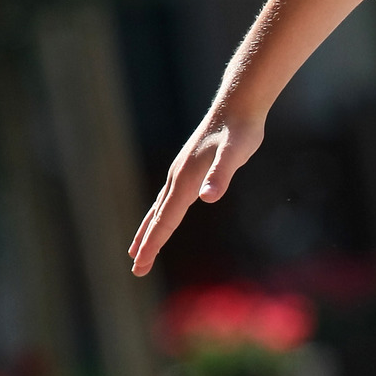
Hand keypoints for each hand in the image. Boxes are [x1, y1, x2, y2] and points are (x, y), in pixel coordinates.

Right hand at [128, 109, 263, 276]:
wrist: (237, 107)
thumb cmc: (239, 132)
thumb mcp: (235, 154)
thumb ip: (221, 175)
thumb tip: (208, 196)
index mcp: (185, 181)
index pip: (165, 220)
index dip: (153, 244)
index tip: (140, 266)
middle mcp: (178, 178)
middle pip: (157, 218)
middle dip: (146, 244)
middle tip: (136, 269)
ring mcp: (181, 173)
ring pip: (160, 208)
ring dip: (150, 230)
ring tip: (139, 249)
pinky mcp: (189, 169)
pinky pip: (170, 199)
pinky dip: (162, 214)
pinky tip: (164, 218)